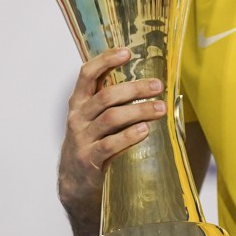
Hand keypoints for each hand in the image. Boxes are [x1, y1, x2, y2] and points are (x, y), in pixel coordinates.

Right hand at [57, 48, 165, 234]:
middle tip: (158, 85)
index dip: (105, 60)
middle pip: (106, 96)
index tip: (127, 52)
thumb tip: (145, 80)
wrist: (74, 182)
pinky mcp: (89, 159)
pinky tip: (145, 130)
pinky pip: (110, 144)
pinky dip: (129, 135)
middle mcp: (78, 117)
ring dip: (139, 111)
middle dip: (135, 88)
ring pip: (112, 118)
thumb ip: (110, 100)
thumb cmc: (91, 142)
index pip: (87, 74)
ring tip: (160, 109)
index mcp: (79, 102)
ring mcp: (82, 138)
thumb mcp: (94, 118)